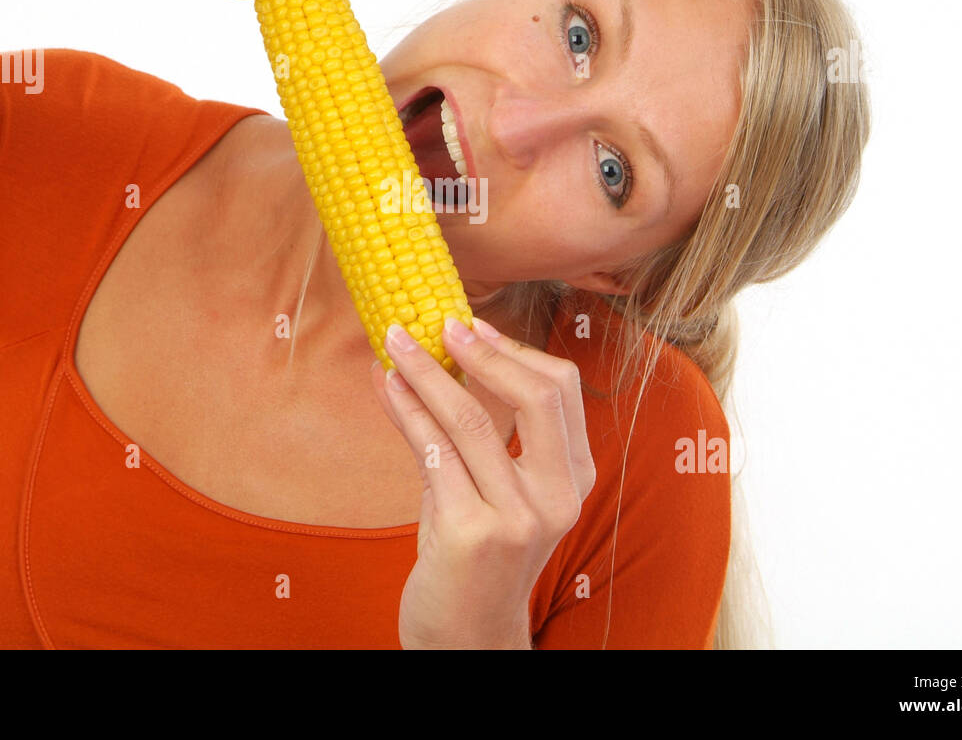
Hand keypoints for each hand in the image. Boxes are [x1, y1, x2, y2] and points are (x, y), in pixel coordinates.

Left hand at [368, 316, 596, 648]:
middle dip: (482, 350)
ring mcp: (518, 516)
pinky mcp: (474, 533)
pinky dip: (406, 410)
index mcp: (574, 478)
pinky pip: (434, 452)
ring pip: (472, 418)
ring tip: (394, 343)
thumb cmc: (473, 556)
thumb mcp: (482, 488)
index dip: (514, 349)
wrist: (465, 637)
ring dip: (426, 372)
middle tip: (438, 324)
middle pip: (535, 393)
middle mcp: (557, 496)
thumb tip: (416, 360)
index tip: (471, 326)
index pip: (562, 389)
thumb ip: (462, 432)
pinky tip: (387, 387)